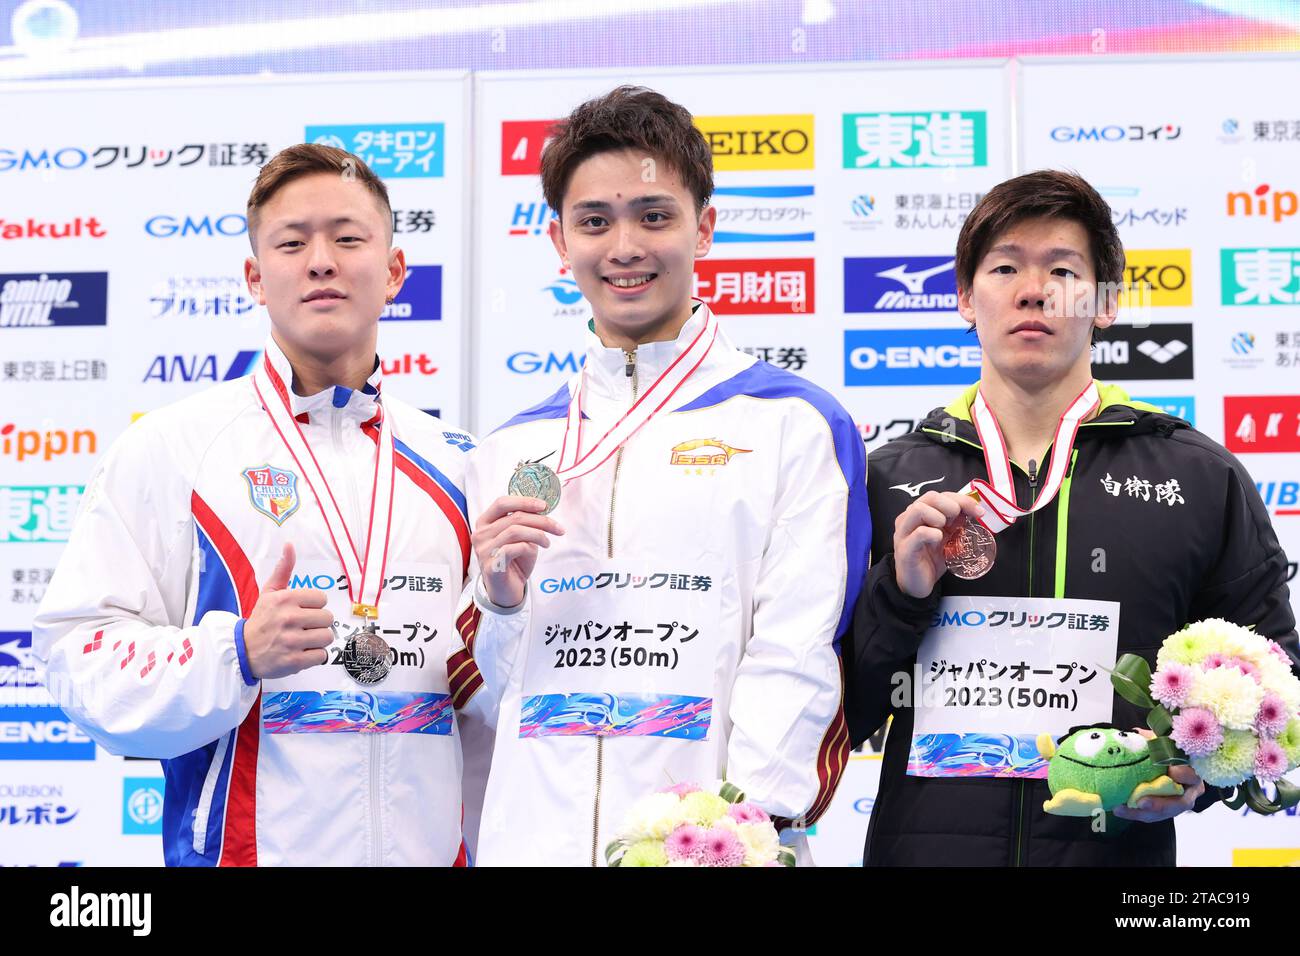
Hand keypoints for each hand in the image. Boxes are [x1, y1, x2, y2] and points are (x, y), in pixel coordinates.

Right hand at [243, 543, 335, 678]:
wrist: (241, 651)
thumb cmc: (261, 620)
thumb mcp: (269, 592)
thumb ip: (283, 570)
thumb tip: (290, 545)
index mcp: (285, 599)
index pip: (322, 599)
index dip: (314, 606)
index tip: (302, 612)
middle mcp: (288, 618)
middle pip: (327, 618)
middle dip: (317, 624)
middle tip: (302, 628)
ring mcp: (291, 641)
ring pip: (327, 637)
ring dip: (317, 640)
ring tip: (302, 640)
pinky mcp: (294, 661)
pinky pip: (321, 656)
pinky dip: (314, 656)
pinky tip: (300, 652)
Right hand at [472, 496, 564, 607]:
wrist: (506, 590)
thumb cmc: (513, 561)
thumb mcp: (520, 538)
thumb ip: (524, 523)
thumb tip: (541, 509)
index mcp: (485, 523)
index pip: (502, 503)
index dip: (524, 501)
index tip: (544, 506)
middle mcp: (481, 534)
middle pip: (514, 517)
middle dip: (541, 520)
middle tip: (558, 528)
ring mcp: (483, 550)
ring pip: (515, 531)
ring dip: (538, 534)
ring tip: (547, 542)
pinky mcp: (491, 566)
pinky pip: (512, 549)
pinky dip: (528, 547)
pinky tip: (535, 552)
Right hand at [892, 492, 985, 597]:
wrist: (917, 585)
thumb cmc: (931, 559)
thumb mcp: (948, 537)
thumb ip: (956, 523)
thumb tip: (974, 511)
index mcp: (920, 514)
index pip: (940, 496)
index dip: (962, 499)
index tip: (978, 511)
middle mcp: (909, 519)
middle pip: (929, 497)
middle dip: (951, 505)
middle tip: (959, 521)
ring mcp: (904, 533)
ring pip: (918, 509)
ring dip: (938, 517)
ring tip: (944, 531)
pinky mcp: (905, 549)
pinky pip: (919, 533)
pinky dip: (933, 534)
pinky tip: (938, 540)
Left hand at [1113, 728, 1205, 821]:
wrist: (1168, 761)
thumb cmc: (1167, 749)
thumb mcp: (1163, 741)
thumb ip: (1154, 739)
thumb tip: (1138, 733)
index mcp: (1192, 772)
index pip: (1191, 775)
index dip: (1182, 775)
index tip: (1170, 771)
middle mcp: (1189, 790)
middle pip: (1180, 803)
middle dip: (1161, 804)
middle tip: (1141, 802)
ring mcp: (1178, 802)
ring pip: (1165, 813)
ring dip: (1143, 813)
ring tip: (1122, 809)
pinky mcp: (1166, 809)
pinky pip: (1153, 815)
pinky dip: (1135, 813)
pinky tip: (1119, 809)